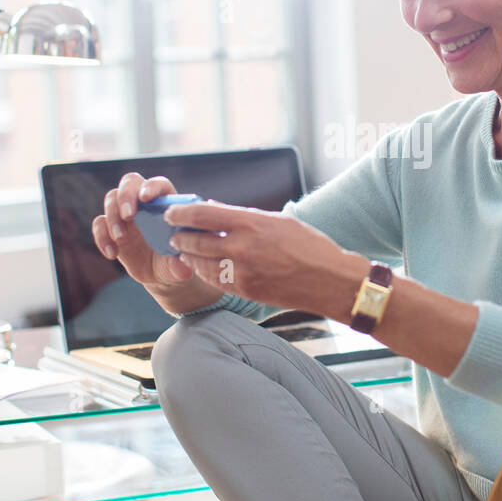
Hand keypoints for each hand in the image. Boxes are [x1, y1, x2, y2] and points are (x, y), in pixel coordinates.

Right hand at [90, 173, 223, 310]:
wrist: (160, 275)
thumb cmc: (175, 262)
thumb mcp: (181, 264)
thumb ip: (181, 264)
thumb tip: (182, 267)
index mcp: (165, 203)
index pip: (158, 185)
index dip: (151, 187)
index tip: (146, 198)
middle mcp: (144, 204)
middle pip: (130, 182)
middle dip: (126, 195)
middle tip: (129, 215)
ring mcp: (126, 215)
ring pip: (111, 198)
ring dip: (113, 216)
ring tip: (120, 238)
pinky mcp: (111, 229)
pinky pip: (99, 224)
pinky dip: (101, 236)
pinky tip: (112, 253)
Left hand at [164, 201, 368, 320]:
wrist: (329, 281)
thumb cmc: (309, 246)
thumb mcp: (278, 221)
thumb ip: (245, 217)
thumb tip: (216, 210)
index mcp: (250, 223)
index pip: (202, 214)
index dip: (181, 213)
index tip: (172, 212)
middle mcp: (241, 246)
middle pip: (195, 240)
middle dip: (179, 236)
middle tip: (173, 233)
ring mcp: (241, 271)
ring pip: (200, 262)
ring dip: (188, 255)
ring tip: (183, 249)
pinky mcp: (245, 290)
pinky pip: (214, 280)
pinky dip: (203, 271)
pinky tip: (201, 266)